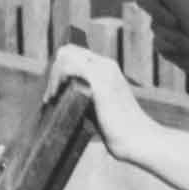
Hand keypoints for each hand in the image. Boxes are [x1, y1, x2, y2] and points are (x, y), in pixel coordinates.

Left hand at [52, 44, 151, 165]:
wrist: (138, 140)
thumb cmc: (120, 130)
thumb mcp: (100, 108)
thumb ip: (85, 97)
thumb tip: (62, 96)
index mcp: (108, 69)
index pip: (77, 54)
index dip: (60, 68)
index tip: (53, 89)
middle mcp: (106, 65)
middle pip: (69, 50)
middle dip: (54, 70)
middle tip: (50, 94)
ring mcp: (104, 71)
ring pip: (66, 55)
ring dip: (53, 76)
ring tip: (50, 97)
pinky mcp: (99, 82)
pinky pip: (69, 67)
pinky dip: (57, 79)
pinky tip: (54, 96)